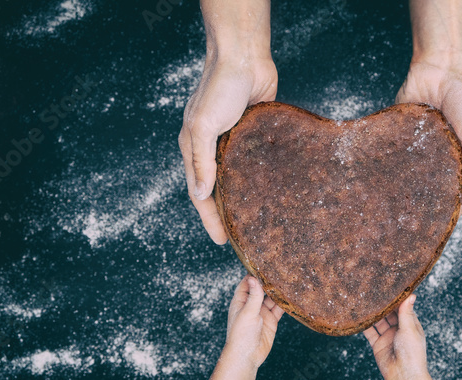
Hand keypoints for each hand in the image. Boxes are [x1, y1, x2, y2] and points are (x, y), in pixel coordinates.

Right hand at [180, 54, 276, 243]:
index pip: (199, 192)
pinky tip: (268, 190)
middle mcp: (210, 147)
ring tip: (253, 221)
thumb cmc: (220, 88)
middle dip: (223, 214)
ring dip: (240, 198)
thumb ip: (202, 160)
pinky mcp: (252, 132)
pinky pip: (253, 162)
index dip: (209, 218)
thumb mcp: (204, 125)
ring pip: (234, 177)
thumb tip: (200, 193)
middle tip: (237, 239)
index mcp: (193, 148)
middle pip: (215, 189)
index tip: (221, 241)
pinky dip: (258, 177)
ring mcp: (231, 141)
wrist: (244, 57)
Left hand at [223, 275, 283, 368]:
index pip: (247, 283)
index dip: (254, 274)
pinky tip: (292, 296)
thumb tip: (253, 278)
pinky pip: (279, 310)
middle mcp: (251, 306)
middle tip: (280, 269)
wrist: (247, 356)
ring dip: (279, 292)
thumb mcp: (248, 312)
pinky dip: (285, 304)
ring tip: (289, 280)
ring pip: (272, 299)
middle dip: (269, 281)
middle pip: (261, 289)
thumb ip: (254, 296)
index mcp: (240, 301)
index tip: (263, 263)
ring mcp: (261, 313)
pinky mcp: (271, 321)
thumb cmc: (241, 335)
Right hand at [363, 294, 426, 379]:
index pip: (402, 308)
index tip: (387, 286)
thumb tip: (412, 294)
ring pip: (378, 322)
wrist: (403, 375)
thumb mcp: (409, 329)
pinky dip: (363, 325)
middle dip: (381, 304)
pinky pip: (369, 332)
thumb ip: (406, 312)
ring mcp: (388, 337)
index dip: (395, 298)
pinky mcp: (378, 344)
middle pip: (388, 314)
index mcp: (410, 325)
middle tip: (371, 291)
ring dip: (371, 314)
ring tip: (362, 301)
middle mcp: (399, 330)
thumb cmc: (412, 352)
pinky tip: (357, 316)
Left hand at [396, 60, 461, 209]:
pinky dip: (383, 160)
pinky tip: (377, 176)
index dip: (443, 202)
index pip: (449, 186)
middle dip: (416, 195)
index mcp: (458, 156)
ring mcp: (413, 142)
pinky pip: (387, 149)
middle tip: (406, 215)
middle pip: (423, 180)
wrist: (443, 69)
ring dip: (397, 181)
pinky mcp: (395, 131)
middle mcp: (435, 152)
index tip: (434, 221)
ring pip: (403, 169)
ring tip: (389, 200)